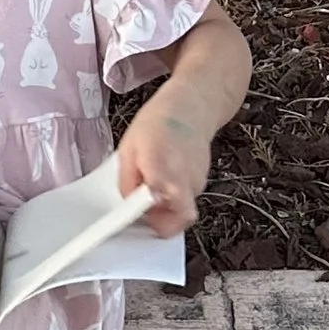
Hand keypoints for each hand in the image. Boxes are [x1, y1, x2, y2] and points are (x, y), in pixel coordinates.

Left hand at [115, 92, 214, 235]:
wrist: (191, 106)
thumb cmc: (158, 122)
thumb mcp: (128, 148)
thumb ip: (127, 181)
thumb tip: (127, 202)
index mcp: (162, 175)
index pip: (159, 218)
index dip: (143, 223)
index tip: (130, 219)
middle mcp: (184, 184)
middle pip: (173, 223)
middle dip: (155, 221)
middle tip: (141, 204)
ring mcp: (196, 185)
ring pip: (179, 212)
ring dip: (164, 207)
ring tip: (151, 182)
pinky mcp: (202, 182)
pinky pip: (185, 199)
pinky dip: (172, 195)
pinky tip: (163, 175)